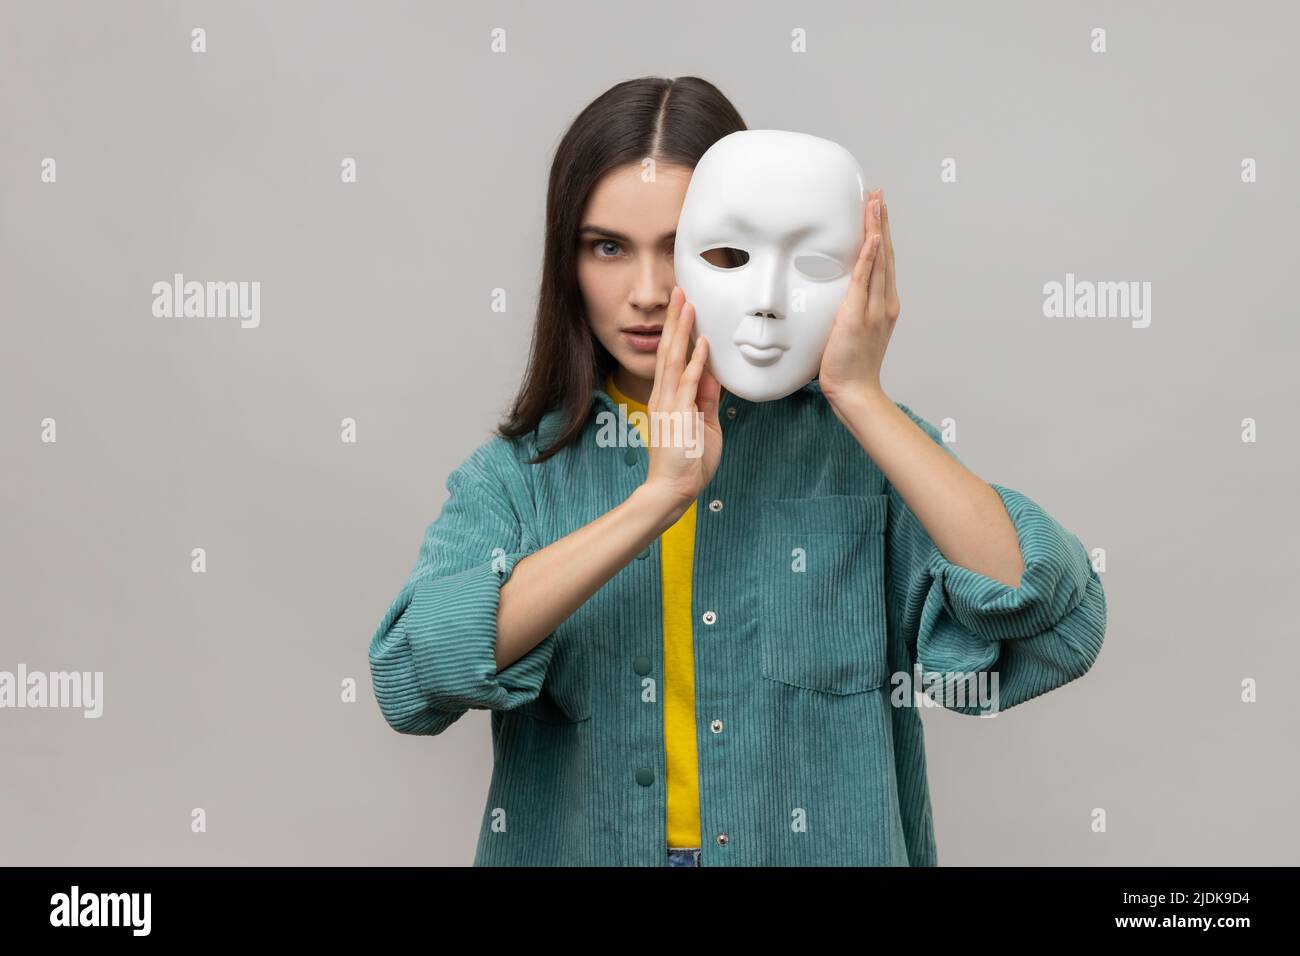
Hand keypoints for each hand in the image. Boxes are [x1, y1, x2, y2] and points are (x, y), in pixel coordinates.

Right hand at [643, 286, 722, 518]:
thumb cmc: (688, 462)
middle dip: (675, 320)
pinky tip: (702, 343)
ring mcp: (669, 404)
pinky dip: (697, 362)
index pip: (673, 357)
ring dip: (682, 330)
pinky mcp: (678, 415)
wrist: (672, 489)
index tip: (684, 309)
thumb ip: (707, 399)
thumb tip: (713, 374)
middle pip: (668, 349)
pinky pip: (689, 383)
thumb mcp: (704, 424)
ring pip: (674, 358)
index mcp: (669, 397)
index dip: (678, 331)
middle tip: (680, 292)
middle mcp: (665, 396)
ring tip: (687, 305)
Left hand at [818, 187, 899, 412]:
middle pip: (885, 253)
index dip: (880, 233)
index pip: (882, 261)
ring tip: (875, 202)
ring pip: (879, 260)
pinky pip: (866, 280)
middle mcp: (885, 302)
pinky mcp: (861, 315)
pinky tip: (871, 236)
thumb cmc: (847, 367)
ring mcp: (876, 308)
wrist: (854, 391)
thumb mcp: (847, 332)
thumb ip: (845, 311)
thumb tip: (833, 298)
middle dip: (881, 221)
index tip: (876, 210)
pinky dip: (870, 257)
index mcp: (883, 305)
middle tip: (878, 194)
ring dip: (877, 228)